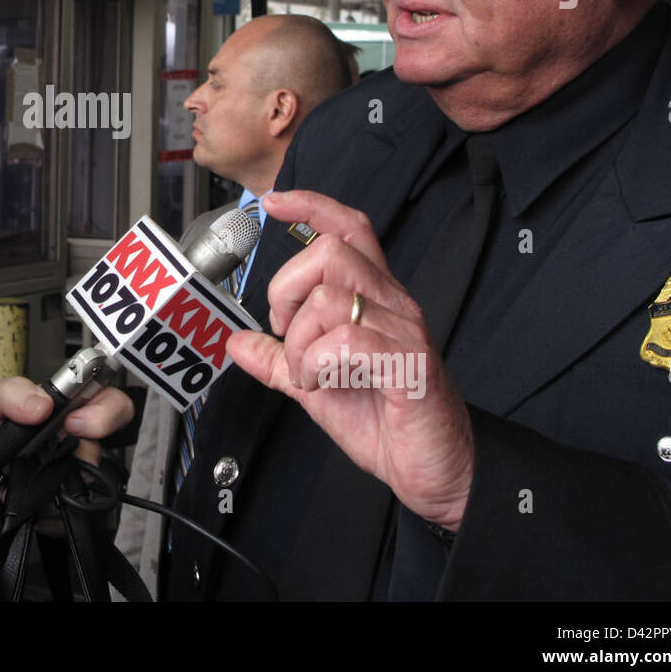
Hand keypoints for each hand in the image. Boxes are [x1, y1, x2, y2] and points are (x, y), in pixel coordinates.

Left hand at [0, 376, 132, 525]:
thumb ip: (11, 392)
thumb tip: (42, 402)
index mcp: (60, 406)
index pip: (104, 399)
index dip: (105, 408)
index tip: (78, 419)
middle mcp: (69, 437)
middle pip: (106, 442)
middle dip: (91, 446)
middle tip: (61, 446)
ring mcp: (64, 471)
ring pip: (88, 480)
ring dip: (62, 480)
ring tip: (26, 475)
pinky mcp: (53, 503)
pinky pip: (67, 511)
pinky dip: (49, 510)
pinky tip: (26, 498)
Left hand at [226, 190, 473, 531]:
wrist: (433, 469)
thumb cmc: (385, 421)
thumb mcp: (317, 384)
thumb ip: (279, 360)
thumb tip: (237, 343)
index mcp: (374, 298)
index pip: (350, 229)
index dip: (312, 206)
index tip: (275, 203)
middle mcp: (393, 303)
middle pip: (330, 252)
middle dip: (287, 289)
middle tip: (288, 334)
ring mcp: (404, 331)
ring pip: (329, 298)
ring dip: (301, 341)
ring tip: (310, 372)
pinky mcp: (409, 364)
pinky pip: (347, 341)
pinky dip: (317, 364)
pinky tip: (323, 384)